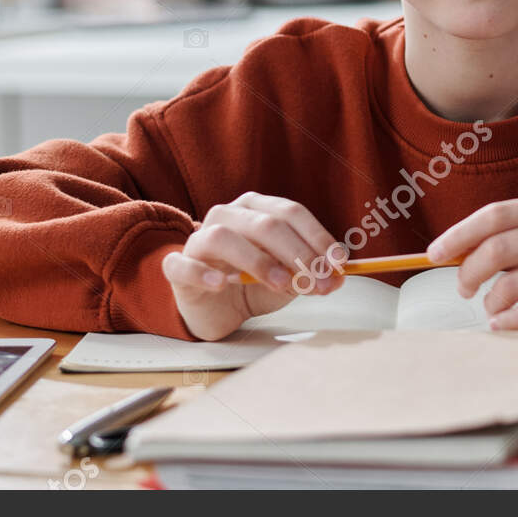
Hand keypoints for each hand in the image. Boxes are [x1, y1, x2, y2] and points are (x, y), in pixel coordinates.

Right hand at [162, 191, 347, 340]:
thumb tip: (340, 276)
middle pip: (265, 224)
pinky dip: (202, 272)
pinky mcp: (176, 266)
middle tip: (318, 282)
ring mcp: (198, 238)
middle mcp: (228, 215)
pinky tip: (220, 284)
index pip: (291, 213)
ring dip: (257, 260)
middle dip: (298, 254)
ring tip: (281, 283)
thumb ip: (313, 274)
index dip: (318, 236)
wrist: (215, 308)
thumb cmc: (252, 284)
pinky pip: (182, 264)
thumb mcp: (291, 279)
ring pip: (224, 237)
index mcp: (258, 208)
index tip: (338, 262)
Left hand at [426, 195, 517, 334]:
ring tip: (494, 309)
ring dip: (491, 303)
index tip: (434, 253)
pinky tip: (504, 324)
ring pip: (512, 285)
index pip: (496, 215)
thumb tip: (455, 254)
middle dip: (468, 272)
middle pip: (498, 248)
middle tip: (464, 289)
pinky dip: (508, 322)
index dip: (459, 234)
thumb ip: (517, 239)